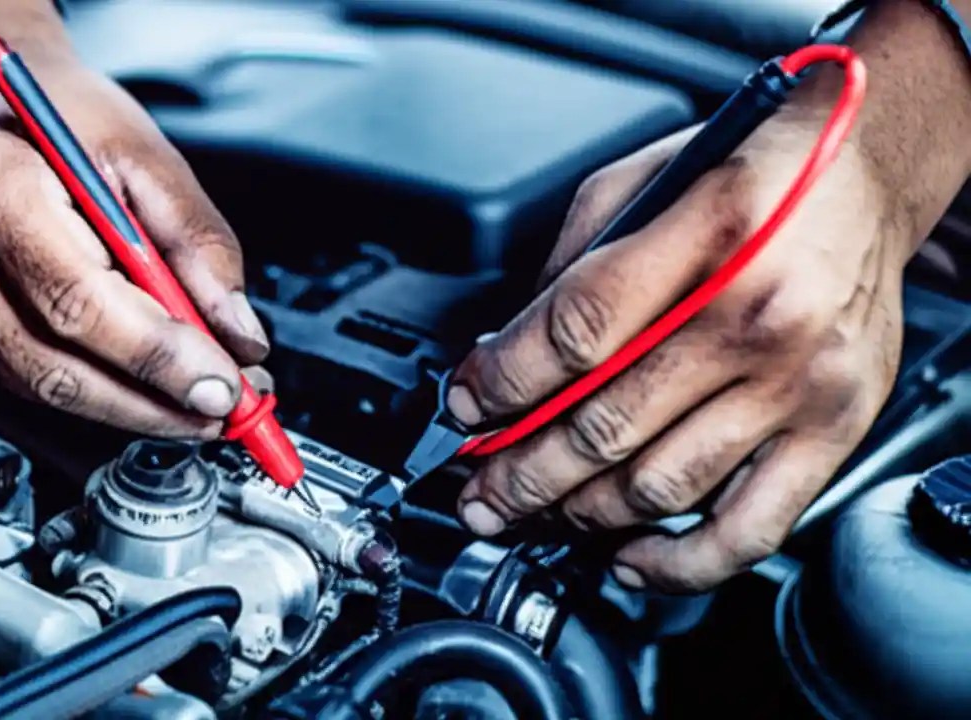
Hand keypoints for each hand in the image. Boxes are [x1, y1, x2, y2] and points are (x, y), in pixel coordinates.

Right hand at [0, 56, 269, 436]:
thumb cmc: (61, 116)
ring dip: (130, 407)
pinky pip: (25, 381)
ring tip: (197, 400)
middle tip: (223, 408)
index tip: (221, 383)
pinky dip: (96, 392)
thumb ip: (199, 245)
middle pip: (53, 363)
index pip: (75, 298)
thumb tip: (237, 336)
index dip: (154, 355)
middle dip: (150, 400)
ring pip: (40, 387)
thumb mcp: (147, 156)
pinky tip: (145, 384)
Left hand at [447, 111, 911, 591]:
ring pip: (658, 486)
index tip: (465, 406)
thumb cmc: (755, 174)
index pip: (575, 333)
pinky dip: (678, 563)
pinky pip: (748, 527)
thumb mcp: (643, 180)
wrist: (864, 174)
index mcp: (708, 233)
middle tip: (478, 494)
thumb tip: (509, 354)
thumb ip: (573, 268)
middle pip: (604, 424)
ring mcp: (799, 382)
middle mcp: (757, 315)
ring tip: (532, 514)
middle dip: (518, 473)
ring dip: (575, 514)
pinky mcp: (834, 430)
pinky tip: (626, 558)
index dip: (501, 383)